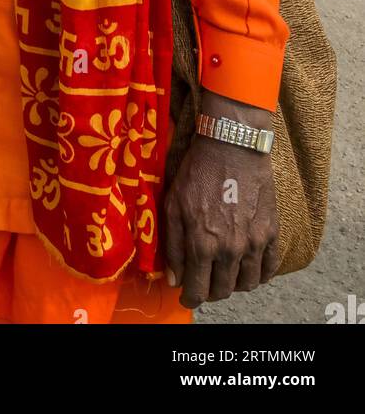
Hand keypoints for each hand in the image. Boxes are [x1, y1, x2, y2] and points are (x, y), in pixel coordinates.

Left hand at [163, 90, 278, 307]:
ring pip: (247, 284)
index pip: (197, 291)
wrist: (231, 146)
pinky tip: (249, 267)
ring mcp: (253, 243)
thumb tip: (173, 278)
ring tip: (225, 273)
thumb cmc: (197, 172)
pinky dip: (260, 274)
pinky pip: (270, 268)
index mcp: (202, 244)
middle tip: (204, 281)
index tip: (187, 295)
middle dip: (210, 292)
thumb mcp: (173, 204)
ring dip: (234, 285)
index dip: (190, 298)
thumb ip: (172, 245)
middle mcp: (229, 250)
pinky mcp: (271, 233)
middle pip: (222, 291)